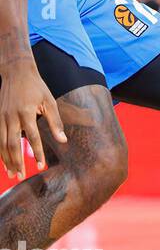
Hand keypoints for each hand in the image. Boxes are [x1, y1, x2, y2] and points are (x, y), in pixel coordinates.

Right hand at [0, 57, 65, 176]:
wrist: (16, 73)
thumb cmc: (36, 87)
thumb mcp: (50, 102)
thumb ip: (55, 122)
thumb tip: (63, 140)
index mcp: (26, 113)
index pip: (32, 138)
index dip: (36, 152)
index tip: (41, 165)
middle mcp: (11, 117)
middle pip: (12, 145)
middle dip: (17, 162)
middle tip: (21, 176)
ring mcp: (2, 118)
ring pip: (2, 144)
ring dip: (6, 160)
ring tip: (12, 173)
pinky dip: (0, 151)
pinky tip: (4, 160)